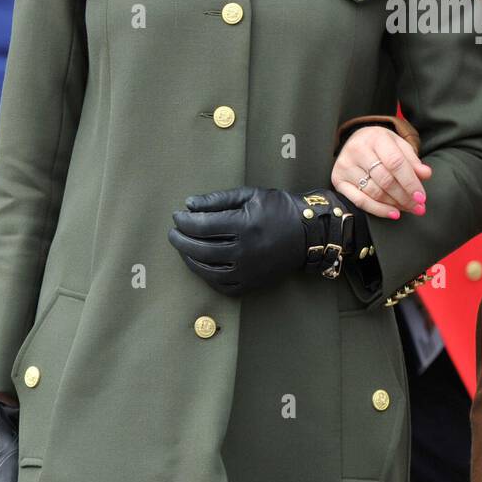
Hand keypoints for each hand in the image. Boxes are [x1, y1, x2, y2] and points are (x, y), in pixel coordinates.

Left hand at [169, 186, 305, 295]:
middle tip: (173, 233)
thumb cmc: (278, 209)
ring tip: (183, 249)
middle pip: (201, 249)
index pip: (203, 226)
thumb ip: (218, 199)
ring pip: (208, 270)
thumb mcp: (251, 195)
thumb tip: (189, 205)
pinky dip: (207, 277)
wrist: (308, 233)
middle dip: (181, 240)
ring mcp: (248, 271)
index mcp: (244, 225)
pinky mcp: (252, 283)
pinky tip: (201, 265)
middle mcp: (245, 251)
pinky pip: (222, 286)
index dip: (185, 221)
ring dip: (190, 259)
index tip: (177, 216)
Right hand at [331, 125, 431, 219]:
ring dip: (394, 204)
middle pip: (385, 180)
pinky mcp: (338, 180)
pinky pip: (359, 201)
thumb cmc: (381, 145)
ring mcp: (345, 165)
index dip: (410, 182)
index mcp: (376, 138)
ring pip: (374, 192)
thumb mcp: (399, 146)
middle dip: (405, 197)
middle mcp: (357, 150)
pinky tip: (393, 213)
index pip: (395, 163)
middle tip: (418, 207)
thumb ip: (413, 161)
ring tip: (408, 208)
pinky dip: (378, 210)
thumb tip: (425, 175)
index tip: (421, 197)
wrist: (356, 140)